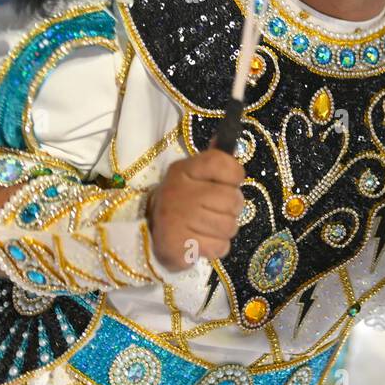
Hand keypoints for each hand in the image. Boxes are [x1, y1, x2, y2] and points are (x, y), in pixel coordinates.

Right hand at [148, 149, 245, 270]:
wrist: (150, 231)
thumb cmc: (182, 199)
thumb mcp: (194, 174)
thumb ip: (215, 161)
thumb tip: (230, 137)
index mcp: (183, 170)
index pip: (222, 163)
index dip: (234, 174)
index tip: (230, 182)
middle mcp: (178, 192)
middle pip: (232, 199)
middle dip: (232, 208)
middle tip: (218, 209)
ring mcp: (176, 220)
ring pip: (230, 226)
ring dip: (225, 229)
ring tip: (209, 226)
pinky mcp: (177, 247)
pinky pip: (220, 247)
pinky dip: (216, 247)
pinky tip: (202, 240)